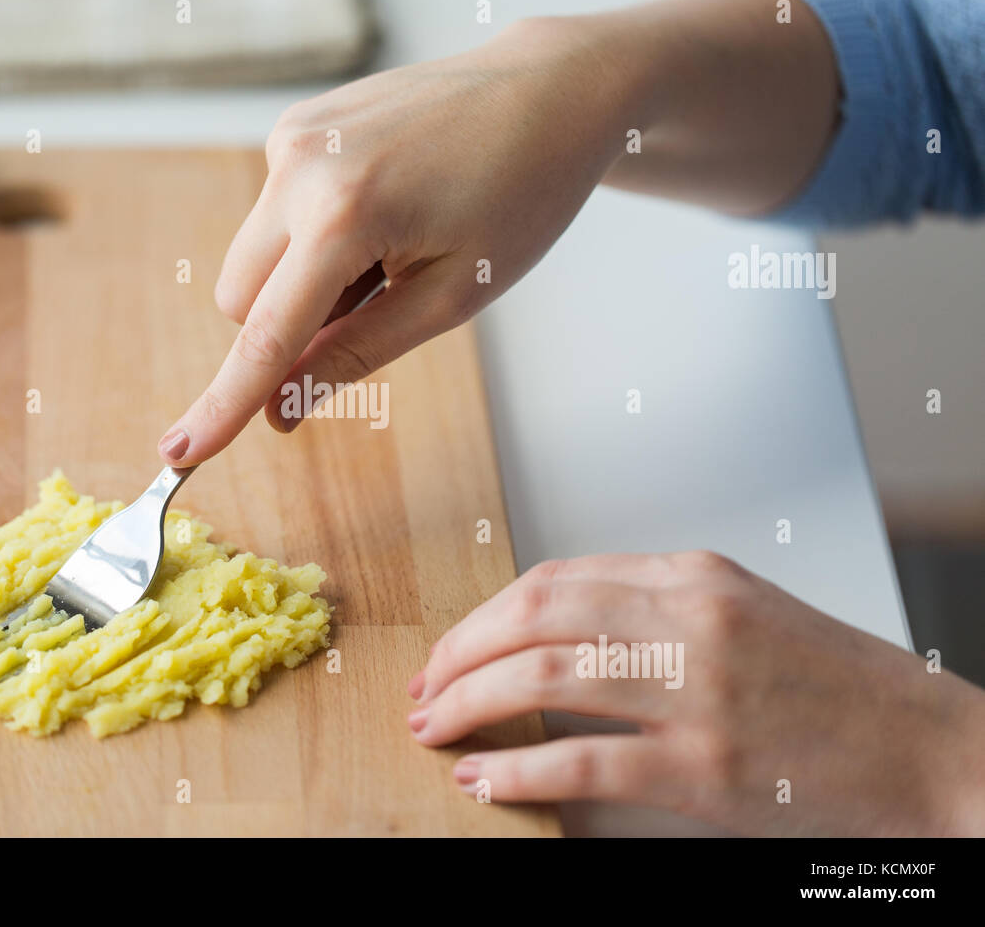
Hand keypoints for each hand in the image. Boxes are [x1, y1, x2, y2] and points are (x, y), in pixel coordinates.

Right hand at [158, 16, 637, 464]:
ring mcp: (292, 137)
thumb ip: (355, 354)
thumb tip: (281, 410)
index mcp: (344, 214)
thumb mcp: (449, 296)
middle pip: (241, 301)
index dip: (224, 404)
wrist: (548, 92)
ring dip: (303, 282)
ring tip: (389, 247)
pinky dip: (312, 237)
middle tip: (380, 301)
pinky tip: (379, 211)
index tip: (179, 452)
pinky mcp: (296, 125)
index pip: (268, 335)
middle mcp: (299, 166)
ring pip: (252, 260)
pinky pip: (275, 214)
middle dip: (287, 328)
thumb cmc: (520, 195)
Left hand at [408, 551, 984, 834]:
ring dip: (471, 703)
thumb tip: (560, 636)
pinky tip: (484, 780)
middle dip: (461, 653)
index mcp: (696, 577)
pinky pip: (584, 760)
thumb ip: (658, 613)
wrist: (936, 753)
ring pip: (544, 675)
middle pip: (535, 616)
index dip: (487, 614)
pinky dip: (519, 769)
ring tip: (435, 729)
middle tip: (424, 688)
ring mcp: (699, 690)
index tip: (453, 647)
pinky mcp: (708, 766)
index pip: (557, 579)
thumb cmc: (843, 692)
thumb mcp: (749, 616)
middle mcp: (691, 619)